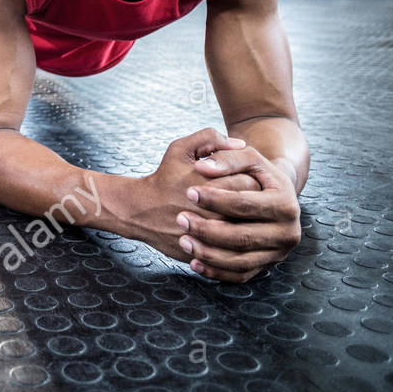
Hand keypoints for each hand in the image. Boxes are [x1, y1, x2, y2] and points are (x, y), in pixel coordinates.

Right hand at [124, 127, 262, 264]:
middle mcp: (216, 212)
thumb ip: (209, 138)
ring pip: (244, 230)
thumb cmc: (163, 177)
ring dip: (243, 222)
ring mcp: (211, 236)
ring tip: (234, 214)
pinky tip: (225, 231)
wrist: (140, 209)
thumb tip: (240, 144)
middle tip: (242, 198)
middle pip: (252, 207)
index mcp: (214, 184)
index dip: (251, 179)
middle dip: (251, 201)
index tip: (243, 180)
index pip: (252, 182)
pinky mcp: (207, 253)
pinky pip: (231, 251)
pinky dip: (232, 242)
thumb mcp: (180, 149)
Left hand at [176, 146, 301, 282]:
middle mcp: (287, 232)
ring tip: (184, 241)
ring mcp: (278, 253)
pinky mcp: (266, 266)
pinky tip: (194, 262)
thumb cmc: (256, 174)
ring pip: (240, 261)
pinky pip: (240, 275)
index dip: (216, 199)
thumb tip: (202, 167)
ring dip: (209, 254)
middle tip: (181, 219)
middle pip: (242, 236)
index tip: (189, 192)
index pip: (245, 204)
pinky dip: (216, 272)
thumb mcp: (249, 158)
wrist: (274, 196)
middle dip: (208, 230)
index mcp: (286, 204)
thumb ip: (227, 158)